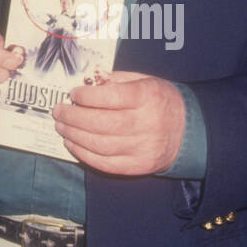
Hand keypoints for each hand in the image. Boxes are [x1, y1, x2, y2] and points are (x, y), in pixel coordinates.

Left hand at [52, 71, 184, 174]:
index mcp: (148, 97)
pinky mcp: (138, 166)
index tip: (73, 93)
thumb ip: (116, 81)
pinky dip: (84, 154)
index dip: (87, 96)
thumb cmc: (159, 101)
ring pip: (100, 145)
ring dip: (74, 135)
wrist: (187, 131)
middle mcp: (147, 123)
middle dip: (73, 117)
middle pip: (101, 123)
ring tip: (61, 126)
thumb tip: (86, 85)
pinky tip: (72, 143)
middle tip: (59, 111)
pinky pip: (105, 163)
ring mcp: (143, 148)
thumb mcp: (144, 81)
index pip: (111, 97)